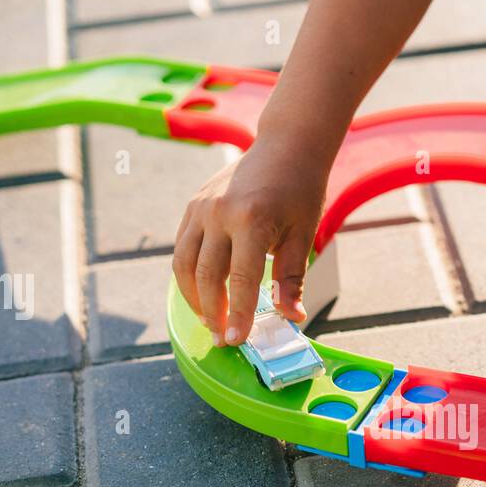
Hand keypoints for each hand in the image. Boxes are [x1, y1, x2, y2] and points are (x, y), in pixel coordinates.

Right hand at [173, 138, 326, 345]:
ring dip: (194, 298)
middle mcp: (219, 212)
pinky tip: (203, 293)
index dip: (238, 313)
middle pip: (205, 275)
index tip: (235, 340)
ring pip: (183, 264)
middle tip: (222, 338)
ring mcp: (201, 207)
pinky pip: (182, 247)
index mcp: (251, 218)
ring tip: (211, 320)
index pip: (240, 279)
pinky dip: (188, 275)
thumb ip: (291, 278)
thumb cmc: (299, 191)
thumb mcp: (303, 236)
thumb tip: (292, 316)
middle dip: (212, 312)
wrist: (285, 146)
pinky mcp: (193, 205)